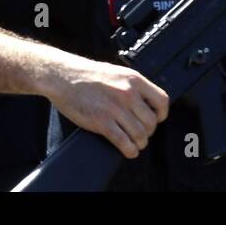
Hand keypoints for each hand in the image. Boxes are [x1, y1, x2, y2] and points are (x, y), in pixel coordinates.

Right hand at [46, 57, 168, 159]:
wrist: (63, 76)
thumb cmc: (88, 75)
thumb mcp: (118, 73)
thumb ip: (133, 86)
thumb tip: (146, 102)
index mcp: (134, 80)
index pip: (162, 100)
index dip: (161, 114)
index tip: (157, 120)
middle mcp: (128, 94)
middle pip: (151, 122)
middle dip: (148, 132)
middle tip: (142, 134)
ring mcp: (115, 109)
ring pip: (139, 134)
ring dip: (140, 143)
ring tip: (135, 144)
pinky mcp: (101, 122)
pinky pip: (123, 141)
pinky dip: (129, 150)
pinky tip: (128, 151)